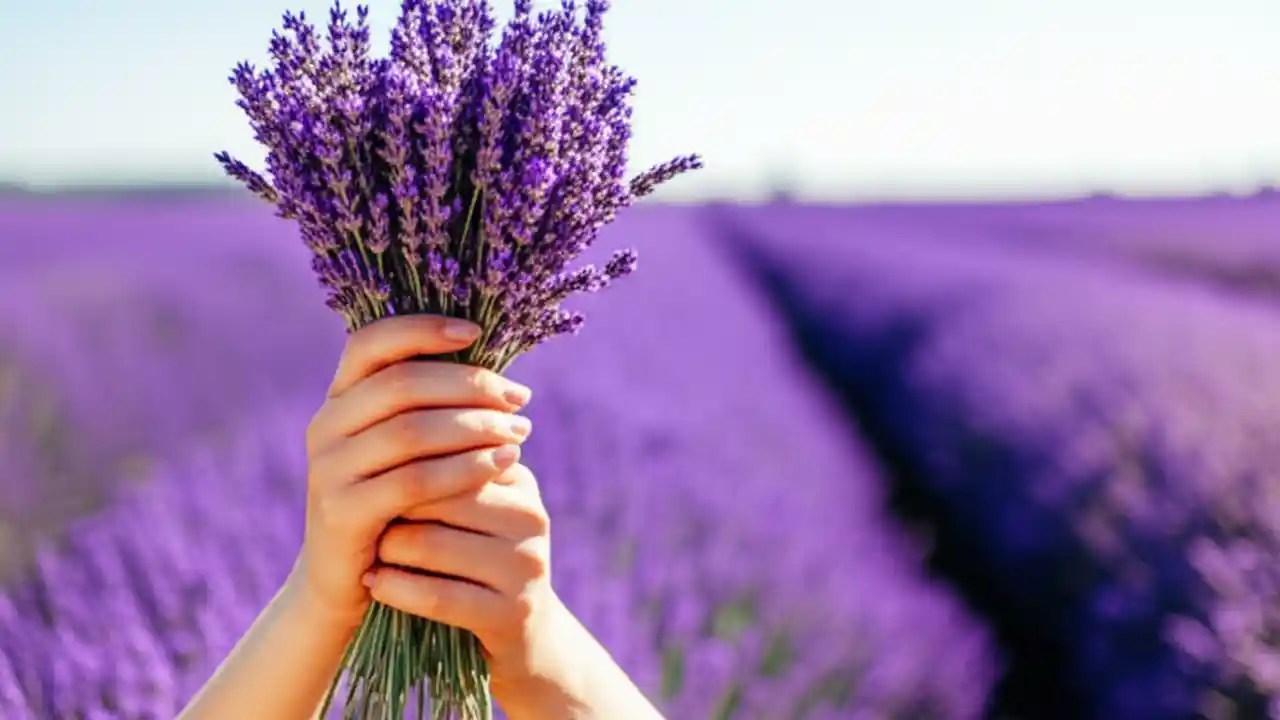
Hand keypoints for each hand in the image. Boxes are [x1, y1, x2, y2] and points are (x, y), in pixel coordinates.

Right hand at [289, 314, 534, 627]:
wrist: (347, 581)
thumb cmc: (393, 503)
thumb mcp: (406, 449)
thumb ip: (433, 408)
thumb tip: (499, 376)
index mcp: (339, 398)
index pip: (372, 342)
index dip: (423, 329)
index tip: (477, 332)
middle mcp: (326, 426)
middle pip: (402, 384)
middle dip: (469, 386)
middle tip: (520, 400)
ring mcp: (329, 470)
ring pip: (411, 431)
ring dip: (475, 427)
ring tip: (521, 433)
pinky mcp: (343, 513)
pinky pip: (414, 482)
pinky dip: (465, 469)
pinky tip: (503, 466)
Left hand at [367, 464, 660, 718]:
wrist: (524, 638)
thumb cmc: (477, 560)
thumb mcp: (473, 507)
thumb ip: (442, 462)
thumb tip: (383, 404)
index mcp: (520, 481)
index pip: (452, 451)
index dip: (404, 460)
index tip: (368, 469)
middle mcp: (530, 518)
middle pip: (440, 494)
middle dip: (393, 502)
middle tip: (363, 510)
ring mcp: (525, 567)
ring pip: (432, 544)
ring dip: (389, 547)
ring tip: (371, 549)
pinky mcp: (511, 614)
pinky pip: (438, 596)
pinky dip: (397, 588)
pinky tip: (374, 584)